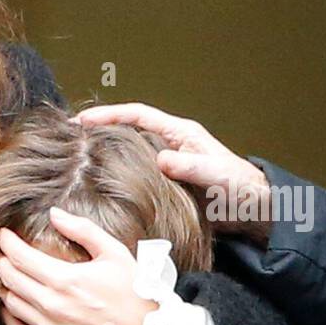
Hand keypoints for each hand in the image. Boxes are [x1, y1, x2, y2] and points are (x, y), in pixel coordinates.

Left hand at [0, 209, 156, 324]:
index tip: (3, 235)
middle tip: (3, 252)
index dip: (7, 242)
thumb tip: (55, 214)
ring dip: (5, 287)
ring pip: (11, 304)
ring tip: (10, 276)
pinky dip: (10, 318)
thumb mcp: (115, 253)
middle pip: (10, 279)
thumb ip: (82, 230)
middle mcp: (53, 305)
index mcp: (66, 279)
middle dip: (2, 261)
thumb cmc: (136, 293)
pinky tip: (13, 308)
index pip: (20, 257)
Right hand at [75, 103, 271, 242]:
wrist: (254, 210)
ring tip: (79, 158)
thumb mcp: (216, 174)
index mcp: (181, 133)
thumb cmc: (240, 188)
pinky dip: (120, 174)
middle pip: (129, 129)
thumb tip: (161, 159)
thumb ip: (190, 166)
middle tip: (70, 137)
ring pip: (131, 151)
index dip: (110, 114)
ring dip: (108, 152)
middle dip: (101, 129)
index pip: (139, 115)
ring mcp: (169, 163)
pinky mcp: (168, 183)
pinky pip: (138, 173)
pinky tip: (103, 185)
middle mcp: (172, 144)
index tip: (83, 119)